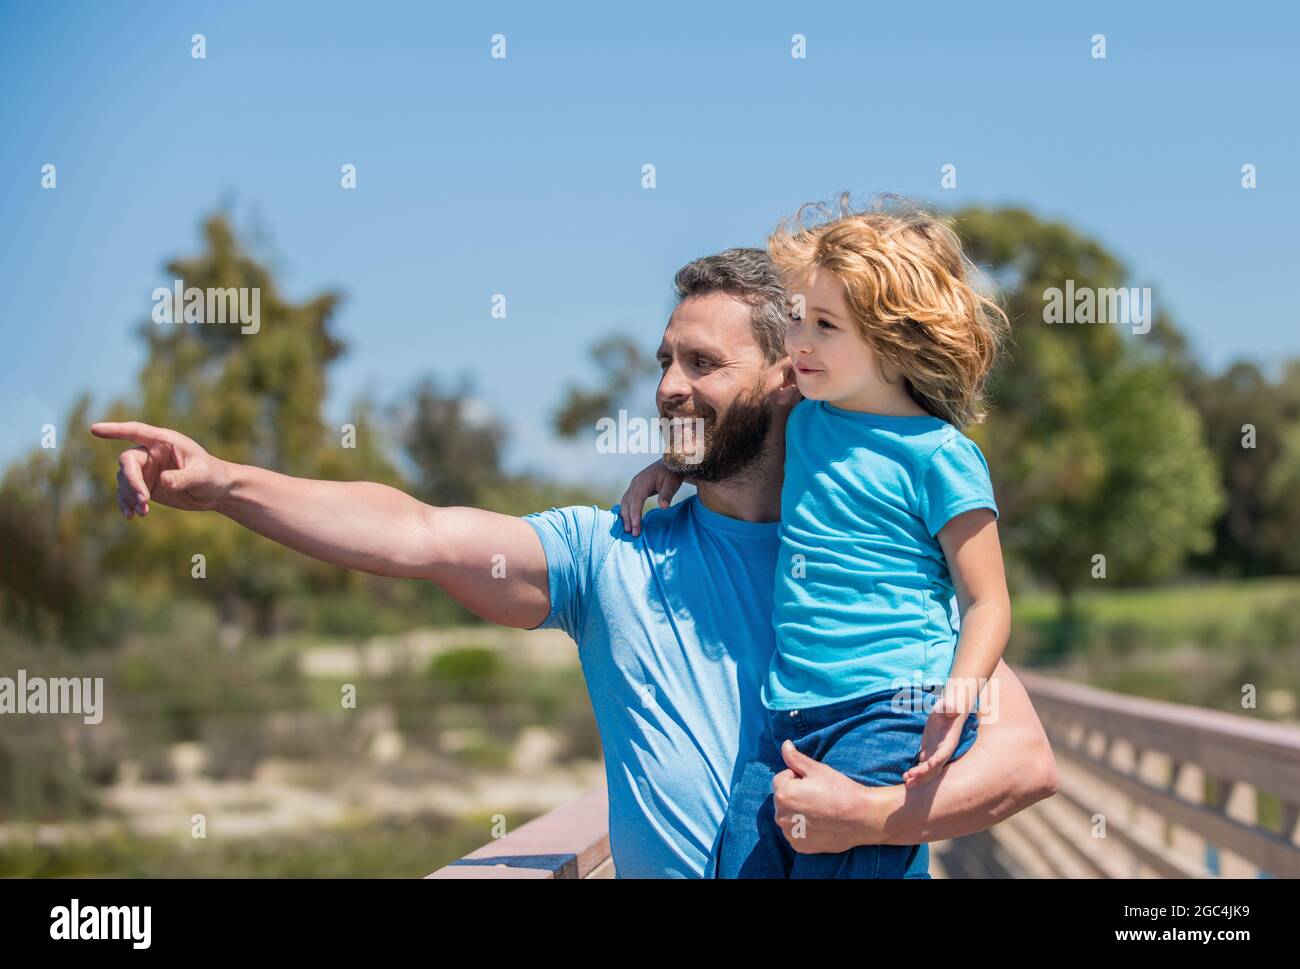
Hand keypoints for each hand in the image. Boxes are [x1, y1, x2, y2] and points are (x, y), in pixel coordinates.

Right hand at [90, 420, 232, 517]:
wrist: (217, 491)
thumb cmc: (213, 475)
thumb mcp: (201, 475)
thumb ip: (183, 477)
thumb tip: (162, 481)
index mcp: (164, 441)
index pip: (135, 431)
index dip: (115, 430)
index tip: (94, 429)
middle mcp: (151, 453)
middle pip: (127, 462)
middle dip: (132, 482)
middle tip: (145, 501)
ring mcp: (146, 470)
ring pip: (125, 480)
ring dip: (130, 496)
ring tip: (143, 512)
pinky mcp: (146, 487)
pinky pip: (127, 493)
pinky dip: (126, 504)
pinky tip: (131, 516)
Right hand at [618, 459, 683, 535]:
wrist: (670, 464)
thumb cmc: (671, 473)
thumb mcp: (672, 484)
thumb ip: (667, 494)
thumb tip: (663, 506)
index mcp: (643, 481)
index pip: (636, 499)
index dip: (635, 513)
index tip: (636, 525)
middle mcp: (635, 483)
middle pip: (628, 502)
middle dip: (628, 518)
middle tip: (632, 533)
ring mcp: (634, 485)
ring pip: (625, 502)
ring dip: (625, 516)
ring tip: (628, 530)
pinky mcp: (635, 488)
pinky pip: (627, 500)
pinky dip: (626, 510)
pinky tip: (627, 520)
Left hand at [772, 740, 896, 852]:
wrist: (861, 818)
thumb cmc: (839, 790)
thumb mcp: (817, 769)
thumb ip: (795, 758)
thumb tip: (784, 745)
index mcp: (783, 795)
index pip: (782, 778)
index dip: (798, 777)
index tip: (816, 783)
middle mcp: (781, 816)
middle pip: (783, 798)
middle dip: (796, 794)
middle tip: (819, 796)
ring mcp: (790, 834)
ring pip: (789, 815)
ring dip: (798, 812)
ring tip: (820, 810)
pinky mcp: (800, 846)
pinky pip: (796, 832)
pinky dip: (804, 828)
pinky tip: (820, 824)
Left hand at [903, 692, 966, 786]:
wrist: (949, 712)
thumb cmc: (949, 707)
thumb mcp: (948, 706)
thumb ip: (947, 707)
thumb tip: (946, 704)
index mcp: (949, 742)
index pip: (943, 754)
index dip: (937, 761)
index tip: (928, 764)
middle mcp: (943, 751)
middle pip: (934, 767)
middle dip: (924, 774)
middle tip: (910, 778)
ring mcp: (935, 753)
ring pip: (928, 770)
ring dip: (918, 777)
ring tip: (906, 782)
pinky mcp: (928, 751)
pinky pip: (923, 766)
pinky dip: (915, 772)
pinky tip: (906, 777)